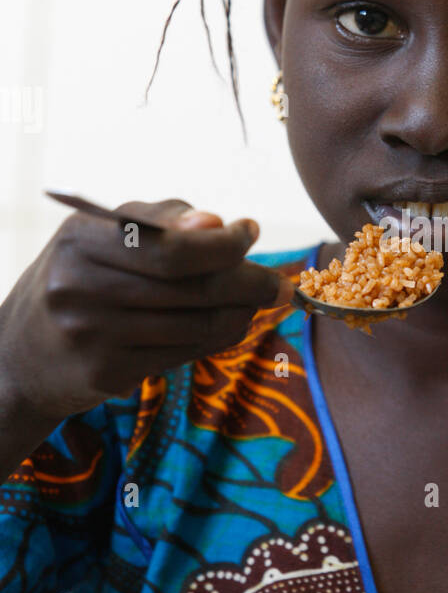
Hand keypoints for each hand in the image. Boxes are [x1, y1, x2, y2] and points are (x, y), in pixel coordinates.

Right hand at [0, 199, 294, 420]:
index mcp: (80, 240)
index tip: (249, 232)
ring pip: (198, 324)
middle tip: (276, 279)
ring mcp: (93, 336)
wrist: (20, 356)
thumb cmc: (77, 279)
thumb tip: (217, 222)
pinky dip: (221, 336)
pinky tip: (232, 322)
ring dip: (242, 311)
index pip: (172, 247)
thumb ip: (160, 219)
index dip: (224, 243)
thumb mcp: (99, 234)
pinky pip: (186, 353)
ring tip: (257, 299)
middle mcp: (81, 288)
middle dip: (248, 281)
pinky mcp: (108, 373)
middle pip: (192, 287)